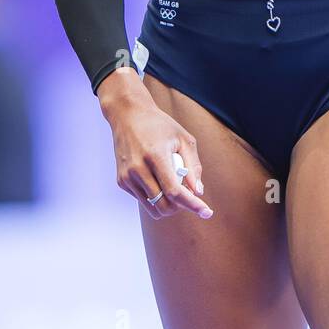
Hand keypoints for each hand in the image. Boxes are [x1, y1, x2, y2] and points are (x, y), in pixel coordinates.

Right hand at [100, 73, 212, 219]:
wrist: (128, 115)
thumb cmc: (159, 125)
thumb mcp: (183, 138)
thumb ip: (193, 166)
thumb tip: (198, 191)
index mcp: (155, 156)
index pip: (174, 191)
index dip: (192, 205)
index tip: (207, 212)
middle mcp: (138, 168)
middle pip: (163, 205)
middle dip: (180, 207)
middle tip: (189, 196)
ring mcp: (127, 176)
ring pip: (152, 207)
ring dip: (168, 205)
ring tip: (174, 188)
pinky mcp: (122, 181)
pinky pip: (143, 200)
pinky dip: (155, 196)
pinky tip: (157, 179)